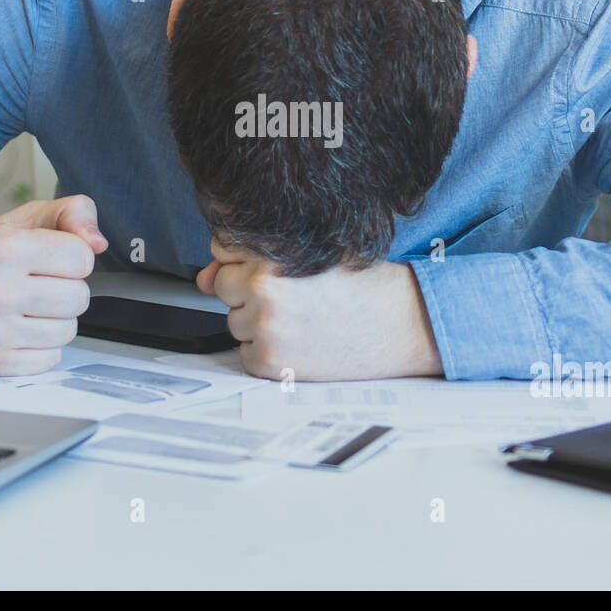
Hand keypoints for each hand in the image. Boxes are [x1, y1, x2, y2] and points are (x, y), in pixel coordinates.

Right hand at [0, 195, 108, 375]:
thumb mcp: (20, 220)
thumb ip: (70, 213)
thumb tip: (98, 243)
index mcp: (3, 249)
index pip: (82, 258)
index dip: (72, 258)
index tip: (51, 259)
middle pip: (79, 297)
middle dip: (65, 290)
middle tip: (36, 285)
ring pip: (68, 330)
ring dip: (54, 320)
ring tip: (24, 307)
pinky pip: (50, 358)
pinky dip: (41, 346)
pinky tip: (17, 330)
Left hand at [196, 240, 442, 380]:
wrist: (407, 324)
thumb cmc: (367, 285)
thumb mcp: (316, 253)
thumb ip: (253, 258)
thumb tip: (203, 278)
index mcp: (273, 253)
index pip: (222, 247)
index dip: (244, 258)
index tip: (268, 267)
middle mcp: (264, 289)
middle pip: (223, 287)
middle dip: (247, 291)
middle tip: (294, 296)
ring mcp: (265, 327)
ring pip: (234, 321)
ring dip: (258, 322)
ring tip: (304, 318)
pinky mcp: (270, 363)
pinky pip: (246, 354)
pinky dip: (267, 352)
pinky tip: (303, 342)